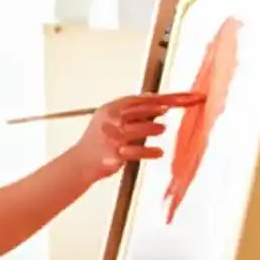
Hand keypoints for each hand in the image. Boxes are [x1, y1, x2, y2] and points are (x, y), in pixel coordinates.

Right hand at [74, 92, 204, 179]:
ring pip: (135, 130)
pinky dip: (149, 152)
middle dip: (157, 107)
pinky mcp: (113, 155)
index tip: (179, 97)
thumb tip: (155, 98)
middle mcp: (109, 121)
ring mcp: (110, 138)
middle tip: (174, 106)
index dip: (159, 98)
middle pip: (137, 110)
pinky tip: (160, 152)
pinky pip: (134, 152)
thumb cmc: (99, 140)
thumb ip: (133, 110)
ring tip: (163, 129)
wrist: (80, 162)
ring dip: (151, 128)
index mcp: (110, 109)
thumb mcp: (111, 118)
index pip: (138, 100)